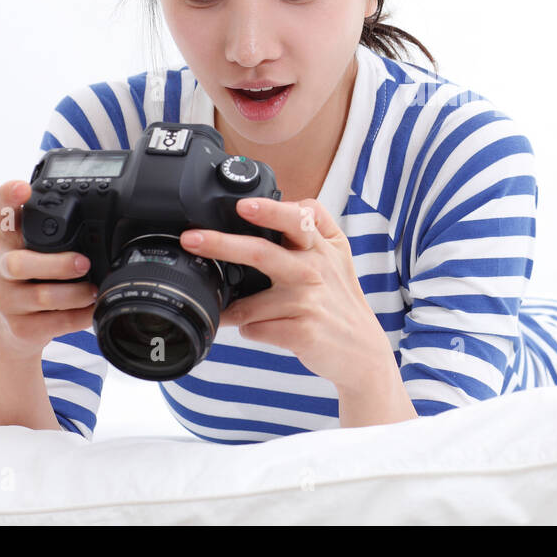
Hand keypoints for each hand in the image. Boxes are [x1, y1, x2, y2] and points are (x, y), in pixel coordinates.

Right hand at [0, 180, 97, 362]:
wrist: (8, 327)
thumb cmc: (29, 276)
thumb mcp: (32, 245)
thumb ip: (52, 223)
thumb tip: (102, 208)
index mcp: (8, 239)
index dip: (6, 197)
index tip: (22, 188)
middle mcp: (2, 267)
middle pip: (19, 263)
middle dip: (56, 264)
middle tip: (83, 262)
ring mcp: (8, 300)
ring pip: (43, 296)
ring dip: (76, 293)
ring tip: (94, 289)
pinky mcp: (21, 328)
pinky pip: (56, 323)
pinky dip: (80, 316)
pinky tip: (92, 309)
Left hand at [179, 197, 395, 391]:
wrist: (363, 350)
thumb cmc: (339, 300)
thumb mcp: (337, 256)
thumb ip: (309, 229)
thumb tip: (259, 209)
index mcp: (325, 246)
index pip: (301, 216)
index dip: (271, 209)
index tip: (244, 205)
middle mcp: (316, 269)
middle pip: (263, 252)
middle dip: (223, 244)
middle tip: (193, 239)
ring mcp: (308, 301)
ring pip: (250, 303)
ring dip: (230, 309)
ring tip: (225, 311)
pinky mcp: (302, 331)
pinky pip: (255, 329)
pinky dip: (249, 329)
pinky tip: (259, 328)